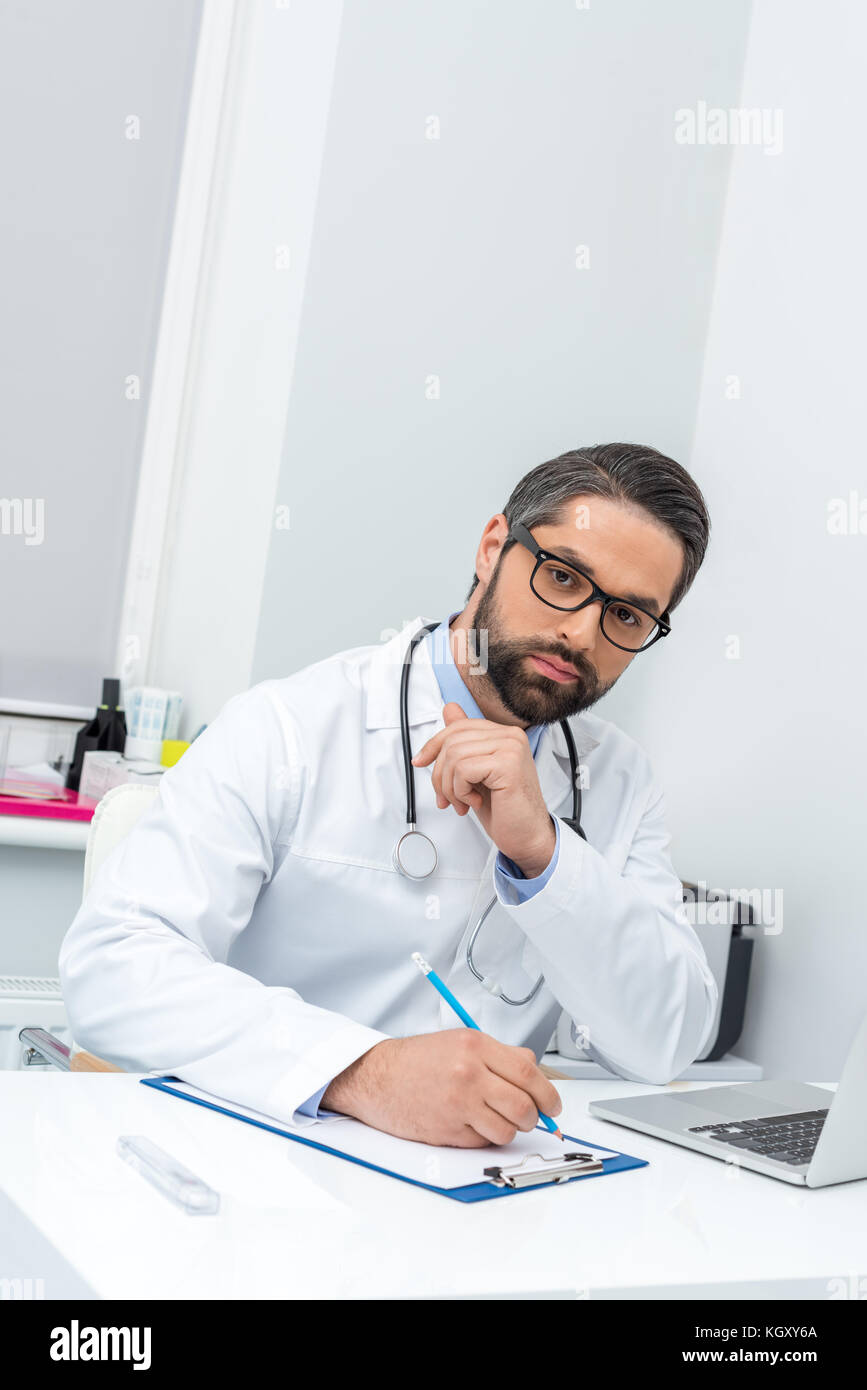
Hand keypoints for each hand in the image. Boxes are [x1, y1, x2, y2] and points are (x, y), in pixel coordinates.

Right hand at [321, 1031, 562, 1146]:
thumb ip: (499, 1055)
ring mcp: (458, 1104)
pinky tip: (468, 1123)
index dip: (548, 1093)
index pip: (528, 1072)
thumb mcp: (460, 1042)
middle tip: (529, 1117)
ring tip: (491, 1118)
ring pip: (507, 1130)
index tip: (554, 1105)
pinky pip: (483, 1142)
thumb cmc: (417, 1061)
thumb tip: (535, 1073)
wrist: (377, 1077)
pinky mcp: (448, 1130)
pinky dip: (483, 1137)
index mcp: (475, 1046)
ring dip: (507, 1129)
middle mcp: (469, 1073)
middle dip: (533, 1117)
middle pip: (524, 1105)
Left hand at [411, 703, 555, 876]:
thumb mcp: (476, 772)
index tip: (420, 762)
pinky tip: (474, 802)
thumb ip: (465, 742)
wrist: (527, 836)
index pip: (458, 727)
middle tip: (447, 798)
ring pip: (454, 756)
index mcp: (505, 734)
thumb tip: (449, 709)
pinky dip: (460, 791)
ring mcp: (511, 748)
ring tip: (463, 803)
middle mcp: (511, 736)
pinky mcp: (507, 764)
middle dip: (440, 774)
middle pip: (452, 740)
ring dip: (450, 787)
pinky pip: (463, 770)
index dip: (433, 745)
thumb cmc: (504, 809)